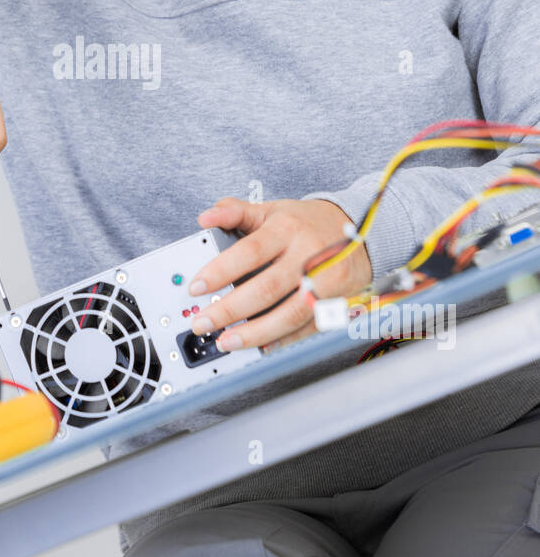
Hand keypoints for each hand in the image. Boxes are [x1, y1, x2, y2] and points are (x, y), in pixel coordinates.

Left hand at [186, 197, 372, 350]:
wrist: (359, 231)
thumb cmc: (307, 224)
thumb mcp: (272, 210)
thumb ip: (236, 212)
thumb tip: (206, 216)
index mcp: (287, 228)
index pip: (250, 251)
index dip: (221, 271)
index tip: (196, 287)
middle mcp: (309, 254)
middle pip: (267, 288)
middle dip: (230, 310)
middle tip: (203, 322)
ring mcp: (326, 281)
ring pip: (289, 313)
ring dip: (256, 333)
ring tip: (227, 341)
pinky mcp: (338, 303)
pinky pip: (309, 327)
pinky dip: (285, 340)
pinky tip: (261, 346)